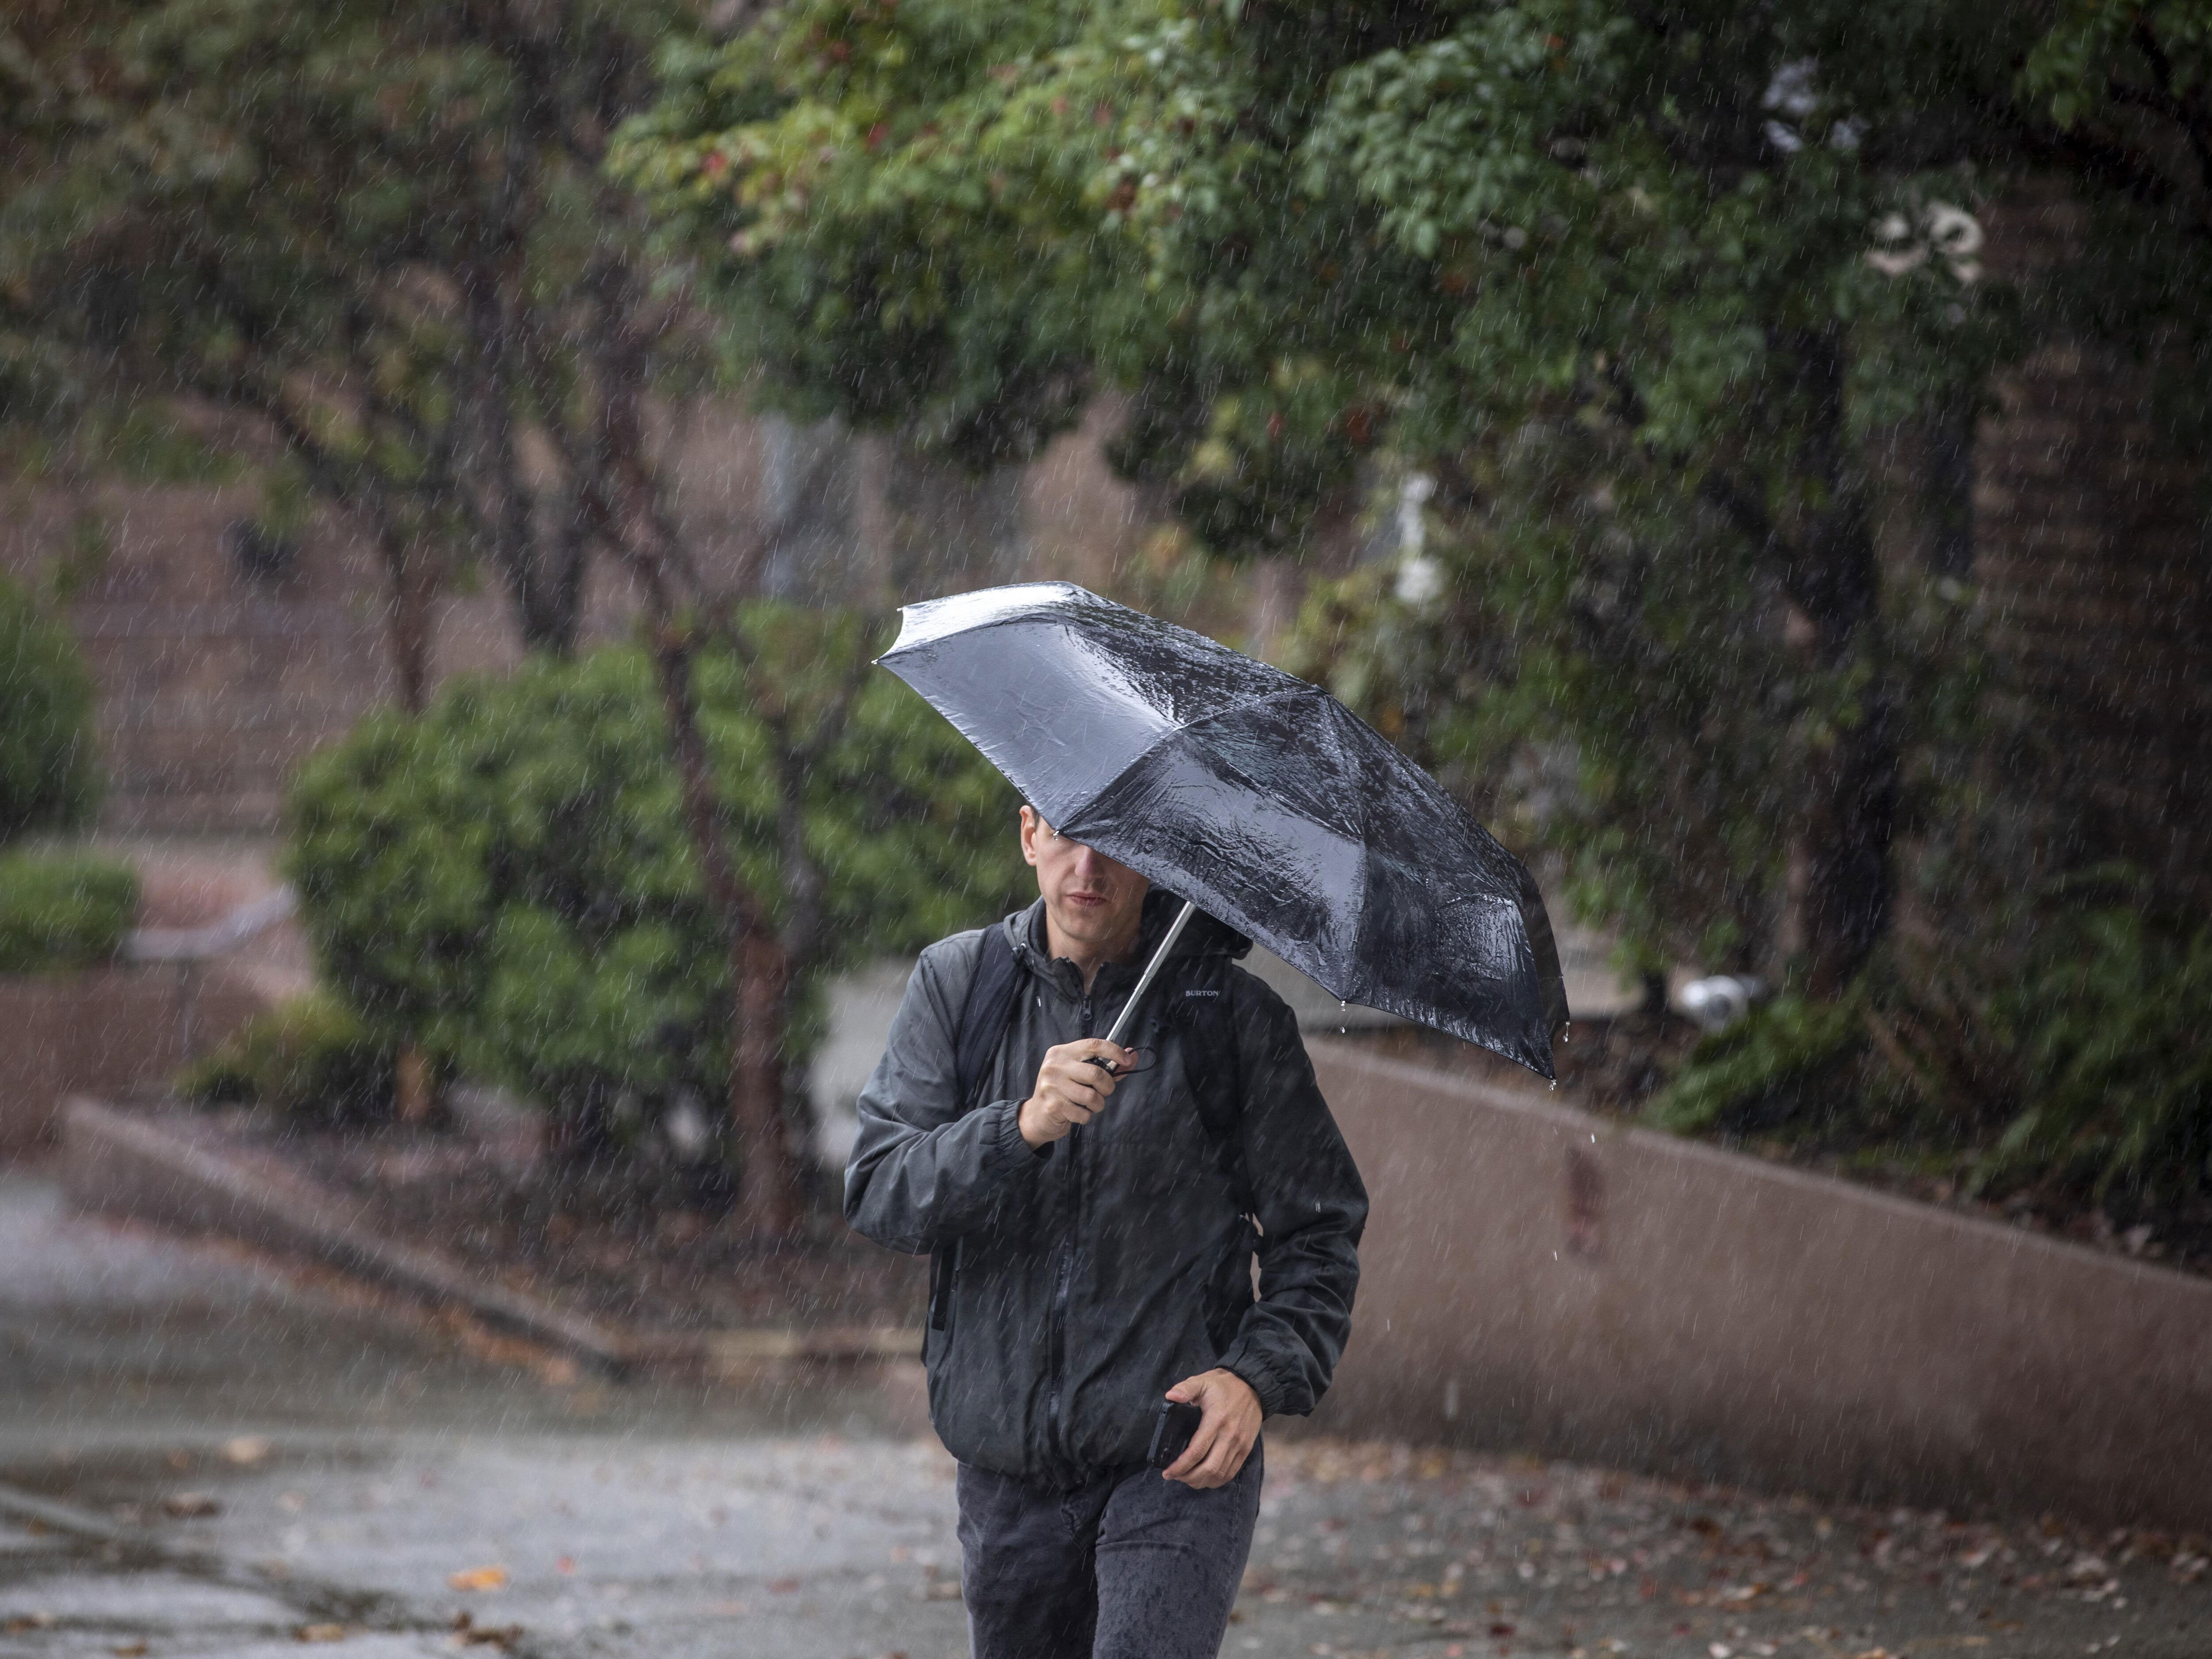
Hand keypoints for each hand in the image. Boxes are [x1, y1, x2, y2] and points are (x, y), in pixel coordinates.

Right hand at [1017, 1039, 1136, 1148]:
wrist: (1037, 1115)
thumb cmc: (1063, 1091)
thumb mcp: (1079, 1073)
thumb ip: (1106, 1066)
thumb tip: (1132, 1056)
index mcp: (1062, 1052)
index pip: (1093, 1045)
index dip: (1114, 1051)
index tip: (1127, 1059)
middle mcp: (1055, 1066)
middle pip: (1096, 1073)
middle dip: (1108, 1086)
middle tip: (1104, 1091)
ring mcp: (1052, 1086)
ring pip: (1092, 1096)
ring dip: (1098, 1104)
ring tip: (1090, 1104)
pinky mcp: (1053, 1105)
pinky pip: (1084, 1113)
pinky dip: (1086, 1116)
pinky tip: (1077, 1112)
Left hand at [1161, 1368, 1260, 1488]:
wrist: (1253, 1385)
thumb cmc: (1224, 1385)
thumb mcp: (1202, 1381)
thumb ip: (1185, 1388)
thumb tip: (1170, 1396)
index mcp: (1216, 1421)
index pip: (1196, 1451)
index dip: (1180, 1466)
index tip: (1168, 1472)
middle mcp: (1229, 1436)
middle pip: (1208, 1468)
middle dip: (1188, 1478)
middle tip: (1175, 1477)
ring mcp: (1239, 1444)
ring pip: (1219, 1474)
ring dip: (1201, 1481)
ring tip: (1187, 1479)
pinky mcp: (1246, 1449)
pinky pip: (1231, 1472)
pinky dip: (1217, 1480)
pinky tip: (1205, 1479)